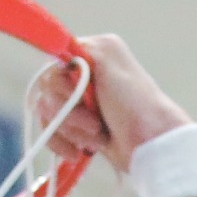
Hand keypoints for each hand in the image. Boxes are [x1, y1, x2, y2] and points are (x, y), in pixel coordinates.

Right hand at [36, 32, 195, 176]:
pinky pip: (50, 133)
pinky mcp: (76, 127)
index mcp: (92, 53)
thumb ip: (79, 49)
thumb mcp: (107, 61)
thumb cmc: (134, 103)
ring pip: (47, 114)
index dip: (62, 86)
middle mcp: (83, 74)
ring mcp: (79, 102)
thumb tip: (57, 45)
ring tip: (97, 137)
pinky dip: (62, 143)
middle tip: (95, 123)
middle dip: (69, 113)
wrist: (149, 144)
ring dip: (70, 129)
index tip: (78, 97)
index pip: (54, 65)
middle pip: (48, 92)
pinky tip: (78, 151)